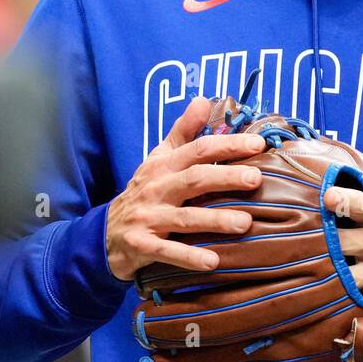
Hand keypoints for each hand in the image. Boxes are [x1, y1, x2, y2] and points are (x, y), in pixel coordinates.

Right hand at [105, 96, 267, 281]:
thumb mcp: (158, 159)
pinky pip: (168, 251)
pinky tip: (214, 261)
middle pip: (194, 179)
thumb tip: (203, 100)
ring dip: (215, 220)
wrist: (104, 234)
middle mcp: (156, 188)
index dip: (227, 145)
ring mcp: (148, 218)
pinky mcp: (142, 246)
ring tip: (246, 222)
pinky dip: (189, 257)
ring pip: (184, 218)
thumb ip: (183, 132)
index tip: (258, 144)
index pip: (198, 149)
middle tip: (256, 178)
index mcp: (164, 165)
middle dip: (225, 177)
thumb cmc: (143, 192)